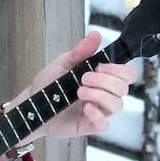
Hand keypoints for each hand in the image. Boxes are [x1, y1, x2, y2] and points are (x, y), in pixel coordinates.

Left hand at [10, 30, 134, 142]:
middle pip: (124, 88)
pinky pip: (104, 125)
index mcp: (102, 77)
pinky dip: (97, 115)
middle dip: (106, 81)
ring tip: (80, 91)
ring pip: (117, 105)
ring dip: (100, 95)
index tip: (99, 66)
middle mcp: (103, 94)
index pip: (126, 74)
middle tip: (84, 78)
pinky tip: (85, 108)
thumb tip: (95, 35)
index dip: (118, 70)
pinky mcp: (89, 125)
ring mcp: (98, 110)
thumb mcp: (63, 63)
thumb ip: (81, 51)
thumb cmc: (49, 84)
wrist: (32, 104)